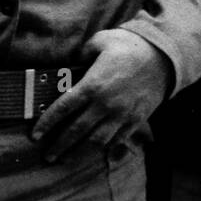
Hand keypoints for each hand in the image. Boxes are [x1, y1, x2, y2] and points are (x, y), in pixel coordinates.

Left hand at [30, 29, 172, 161]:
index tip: (35, 135)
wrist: (164, 56)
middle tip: (48, 156)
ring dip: (79, 153)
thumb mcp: (101, 40)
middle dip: (59, 146)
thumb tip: (74, 63)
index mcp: (93, 85)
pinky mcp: (136, 120)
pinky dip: (104, 149)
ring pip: (96, 141)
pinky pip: (117, 141)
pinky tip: (94, 152)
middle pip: (76, 131)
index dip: (47, 123)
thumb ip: (83, 53)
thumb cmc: (130, 45)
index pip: (63, 108)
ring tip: (66, 159)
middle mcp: (105, 104)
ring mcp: (121, 115)